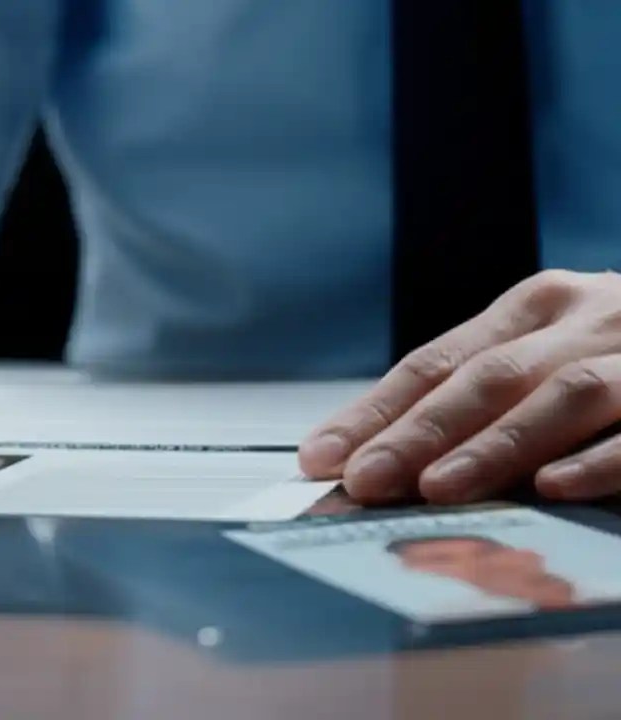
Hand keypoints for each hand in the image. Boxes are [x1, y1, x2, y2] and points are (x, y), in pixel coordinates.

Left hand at [300, 270, 620, 504]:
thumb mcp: (550, 352)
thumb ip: (482, 394)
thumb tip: (380, 456)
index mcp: (534, 307)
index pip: (435, 362)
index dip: (375, 411)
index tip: (321, 457)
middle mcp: (585, 315)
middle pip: (487, 376)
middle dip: (418, 433)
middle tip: (365, 480)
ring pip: (562, 394)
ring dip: (495, 445)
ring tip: (438, 488)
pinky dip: (601, 458)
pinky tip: (553, 486)